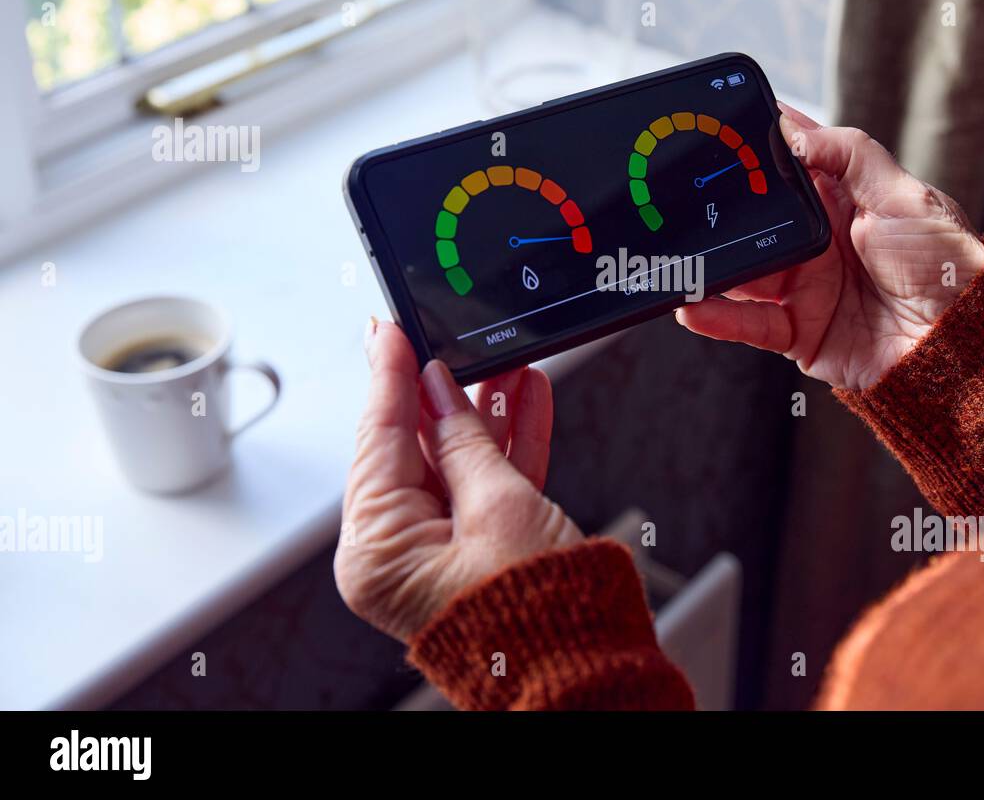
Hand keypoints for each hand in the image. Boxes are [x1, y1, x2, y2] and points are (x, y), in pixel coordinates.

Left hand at [335, 320, 582, 641]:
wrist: (587, 671)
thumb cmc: (538, 616)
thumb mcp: (499, 505)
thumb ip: (463, 439)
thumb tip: (435, 387)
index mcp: (377, 550)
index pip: (377, 439)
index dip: (389, 377)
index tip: (389, 330)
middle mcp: (397, 555)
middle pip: (415, 448)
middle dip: (446, 390)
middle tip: (452, 338)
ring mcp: (437, 555)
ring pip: (456, 461)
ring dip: (484, 412)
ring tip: (508, 363)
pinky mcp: (475, 554)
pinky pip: (483, 486)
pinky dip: (505, 447)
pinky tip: (524, 401)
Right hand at [676, 103, 983, 390]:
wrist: (963, 346)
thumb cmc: (946, 266)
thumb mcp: (907, 197)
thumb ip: (851, 157)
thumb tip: (794, 132)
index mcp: (842, 199)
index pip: (788, 160)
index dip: (755, 141)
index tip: (717, 122)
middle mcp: (816, 241)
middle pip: (753, 217)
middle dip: (720, 206)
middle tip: (684, 194)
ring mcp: (803, 286)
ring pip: (742, 271)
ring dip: (712, 265)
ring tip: (681, 255)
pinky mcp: (798, 331)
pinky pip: (749, 324)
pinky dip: (719, 318)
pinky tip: (694, 305)